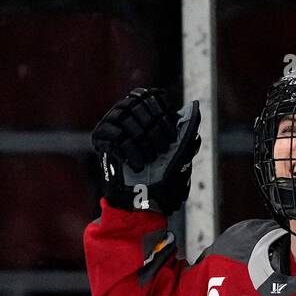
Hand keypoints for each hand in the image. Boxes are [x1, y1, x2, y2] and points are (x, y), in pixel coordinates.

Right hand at [92, 87, 200, 214]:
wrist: (140, 198)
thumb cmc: (162, 176)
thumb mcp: (180, 153)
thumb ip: (187, 131)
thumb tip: (195, 107)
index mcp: (145, 110)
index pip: (153, 96)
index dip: (164, 115)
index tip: (172, 135)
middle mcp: (127, 111)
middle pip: (141, 106)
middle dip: (156, 130)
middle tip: (164, 150)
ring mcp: (111, 121)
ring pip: (128, 120)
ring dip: (144, 143)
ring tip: (151, 160)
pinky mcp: (100, 135)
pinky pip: (117, 136)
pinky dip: (131, 152)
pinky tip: (137, 166)